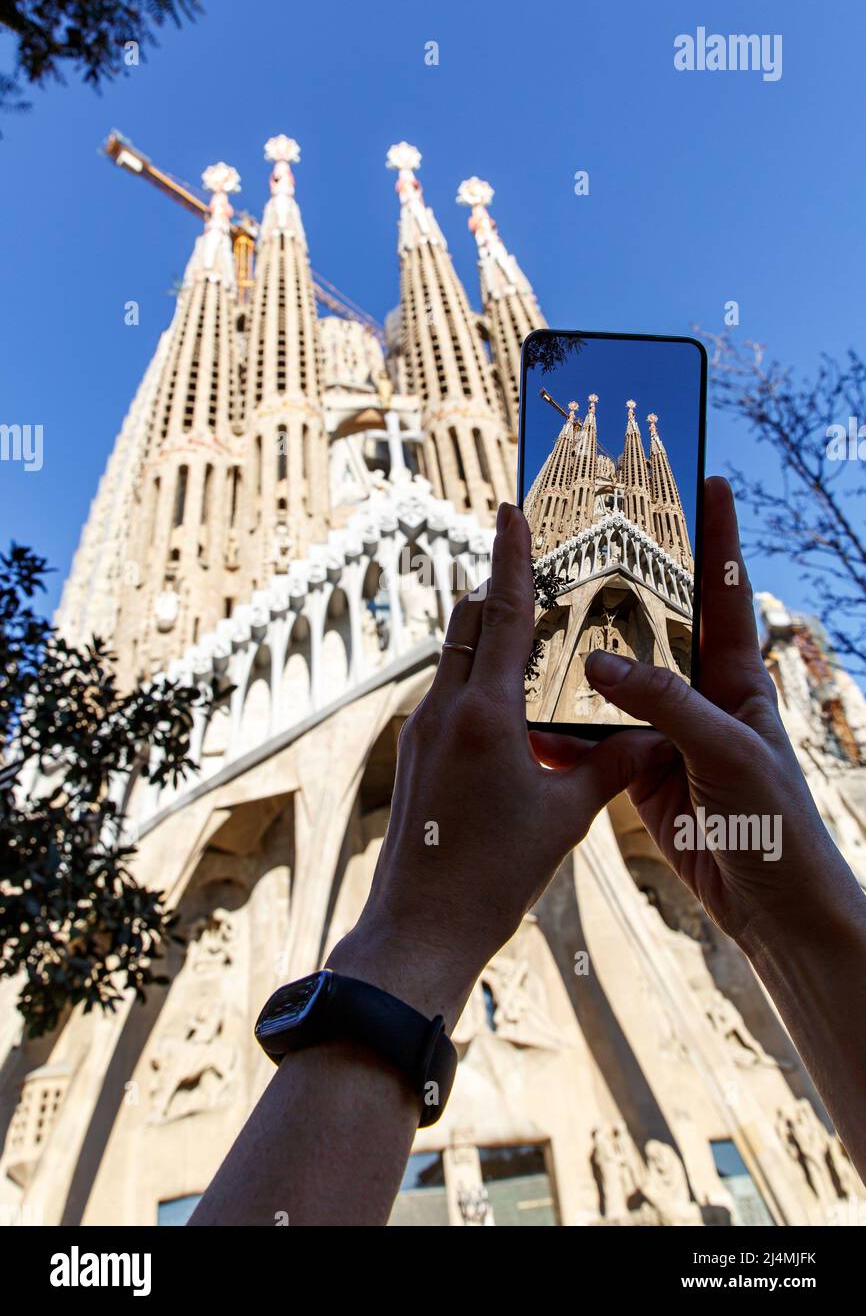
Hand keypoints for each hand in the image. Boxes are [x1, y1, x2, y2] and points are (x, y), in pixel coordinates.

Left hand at [330, 502, 658, 1027]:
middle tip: (533, 571)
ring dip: (486, 637)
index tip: (510, 510)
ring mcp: (421, 732)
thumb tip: (649, 740)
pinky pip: (446, 695)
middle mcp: (444, 711)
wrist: (419, 927)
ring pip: (452, 658)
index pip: (501, 614)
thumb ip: (609, 769)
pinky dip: (474, 680)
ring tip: (527, 637)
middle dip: (498, 590)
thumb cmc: (492, 875)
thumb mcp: (565, 818)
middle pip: (468, 624)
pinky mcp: (415, 755)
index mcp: (484, 715)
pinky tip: (505, 708)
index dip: (512, 558)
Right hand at [568, 477, 858, 950]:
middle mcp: (701, 701)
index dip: (719, 537)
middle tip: (585, 546)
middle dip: (624, 590)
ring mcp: (669, 739)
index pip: (726, 593)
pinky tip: (529, 725)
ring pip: (615, 690)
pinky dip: (563, 737)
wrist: (775, 908)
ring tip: (535, 630)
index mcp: (737, 681)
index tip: (709, 481)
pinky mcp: (642, 778)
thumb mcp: (726, 752)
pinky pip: (595, 746)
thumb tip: (599, 664)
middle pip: (657, 631)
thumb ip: (664, 705)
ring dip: (578, 668)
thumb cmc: (777, 823)